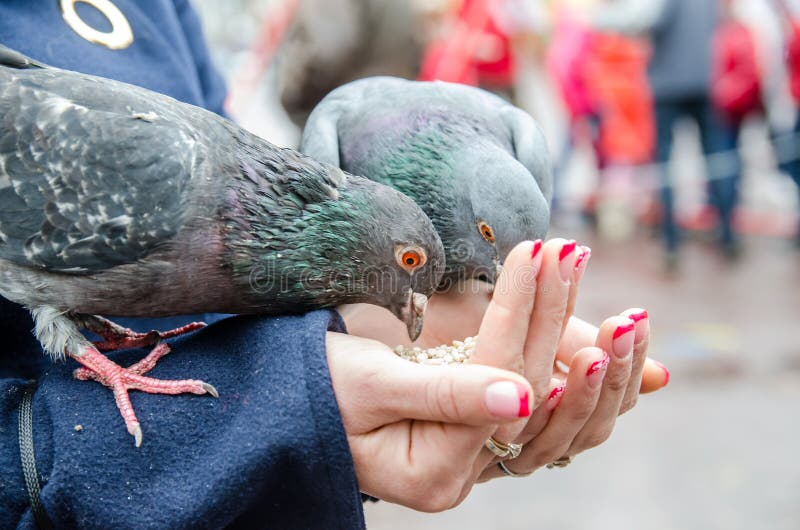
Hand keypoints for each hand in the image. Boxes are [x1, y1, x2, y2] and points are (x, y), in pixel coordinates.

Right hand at [333, 239, 583, 508]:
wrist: (286, 402)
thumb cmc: (312, 388)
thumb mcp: (369, 382)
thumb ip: (444, 394)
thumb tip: (523, 396)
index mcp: (432, 470)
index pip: (495, 380)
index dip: (518, 314)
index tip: (535, 251)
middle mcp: (462, 473)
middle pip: (529, 388)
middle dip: (552, 315)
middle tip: (569, 249)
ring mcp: (474, 457)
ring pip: (546, 399)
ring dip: (569, 335)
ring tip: (590, 276)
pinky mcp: (476, 433)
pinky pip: (537, 400)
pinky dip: (561, 357)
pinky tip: (592, 326)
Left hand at [477, 307, 658, 480]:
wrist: (436, 334)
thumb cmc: (499, 335)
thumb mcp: (551, 336)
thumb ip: (596, 349)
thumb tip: (662, 377)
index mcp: (569, 413)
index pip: (613, 401)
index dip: (629, 365)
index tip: (637, 318)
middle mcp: (545, 437)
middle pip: (594, 422)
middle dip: (613, 373)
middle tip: (622, 324)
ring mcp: (514, 444)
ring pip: (563, 434)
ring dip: (581, 391)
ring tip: (593, 351)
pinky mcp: (480, 443)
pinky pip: (515, 431)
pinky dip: (537, 406)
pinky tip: (548, 383)